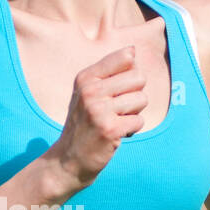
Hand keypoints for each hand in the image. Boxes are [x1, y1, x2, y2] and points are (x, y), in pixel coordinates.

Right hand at [49, 37, 149, 188]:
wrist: (68, 159)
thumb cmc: (84, 123)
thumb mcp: (87, 92)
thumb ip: (109, 70)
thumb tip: (133, 50)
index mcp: (86, 78)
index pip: (126, 57)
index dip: (131, 74)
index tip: (118, 89)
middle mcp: (90, 91)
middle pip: (139, 77)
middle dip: (135, 94)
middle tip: (119, 109)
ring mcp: (99, 110)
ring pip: (142, 99)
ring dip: (134, 113)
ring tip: (116, 121)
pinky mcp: (109, 130)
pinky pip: (139, 121)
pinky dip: (132, 129)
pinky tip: (116, 134)